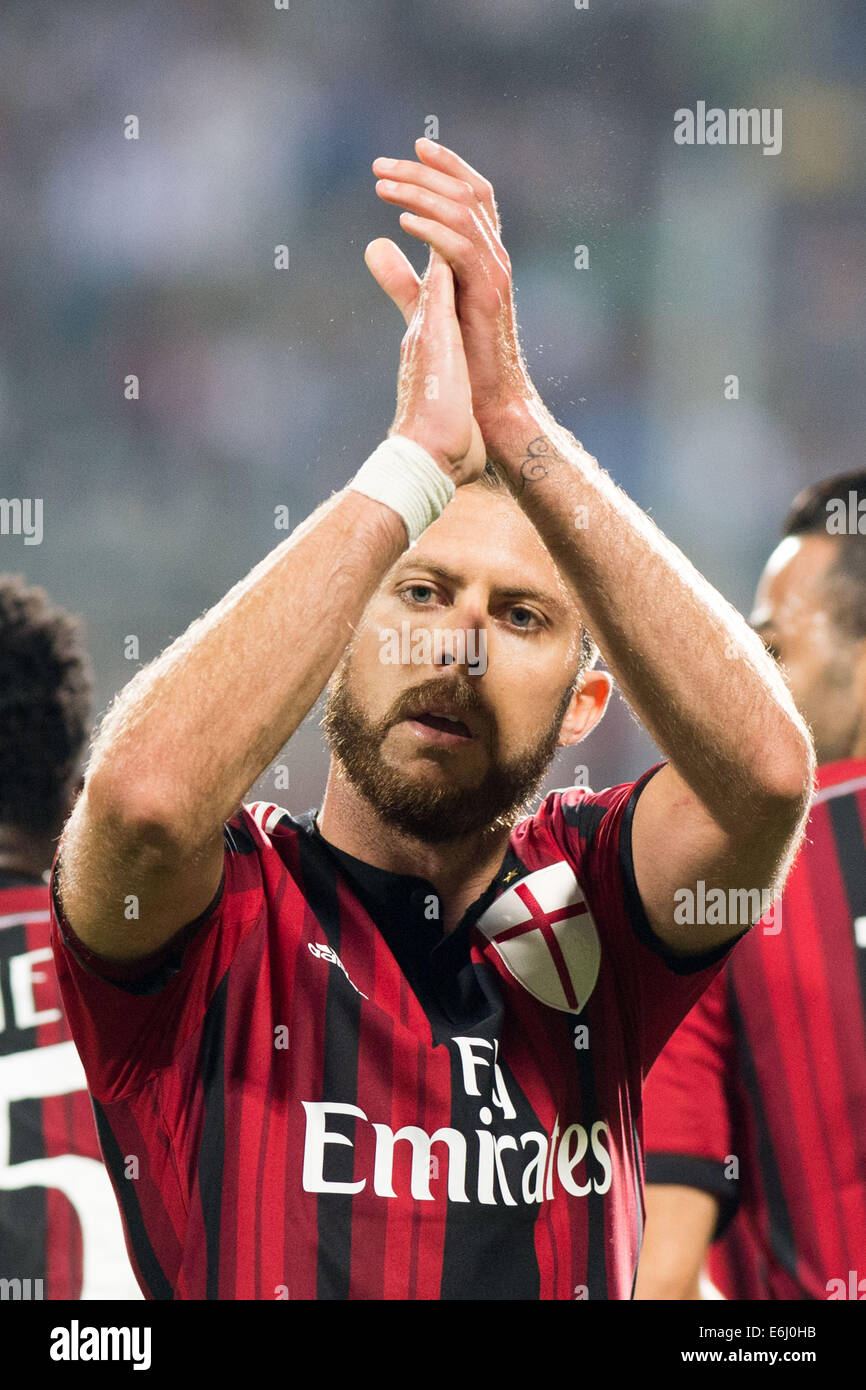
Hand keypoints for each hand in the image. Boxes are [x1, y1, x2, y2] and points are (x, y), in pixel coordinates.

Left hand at [370, 138, 540, 460]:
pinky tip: (402, 221)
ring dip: (419, 195)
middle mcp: (494, 257)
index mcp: (483, 255)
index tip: (413, 147)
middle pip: (464, 194)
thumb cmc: (461, 360)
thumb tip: (374, 244)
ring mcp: (495, 275)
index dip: (446, 166)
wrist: (488, 403)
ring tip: (383, 187)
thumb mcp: (425, 306)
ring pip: (461, 214)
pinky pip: (460, 249)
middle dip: (422, 173)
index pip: (472, 195)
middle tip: (381, 166)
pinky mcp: (487, 296)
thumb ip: (402, 276)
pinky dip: (431, 229)